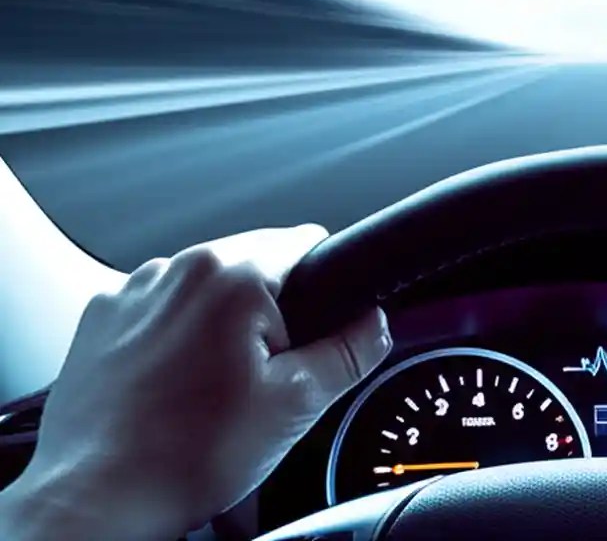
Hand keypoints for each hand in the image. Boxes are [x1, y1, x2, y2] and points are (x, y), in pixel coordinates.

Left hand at [0, 225, 390, 540]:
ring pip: (207, 293)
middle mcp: (175, 270)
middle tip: (265, 381)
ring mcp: (131, 294)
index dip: (326, 289)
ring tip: (215, 395)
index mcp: (229, 275)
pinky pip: (161, 314)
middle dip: (272, 315)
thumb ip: (350, 352)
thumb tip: (374, 324)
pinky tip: (176, 393)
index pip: (308, 242)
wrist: (94, 501)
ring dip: (223, 328)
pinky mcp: (101, 322)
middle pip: (255, 267)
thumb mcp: (297, 406)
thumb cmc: (180, 458)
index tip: (318, 330)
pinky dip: (177, 342)